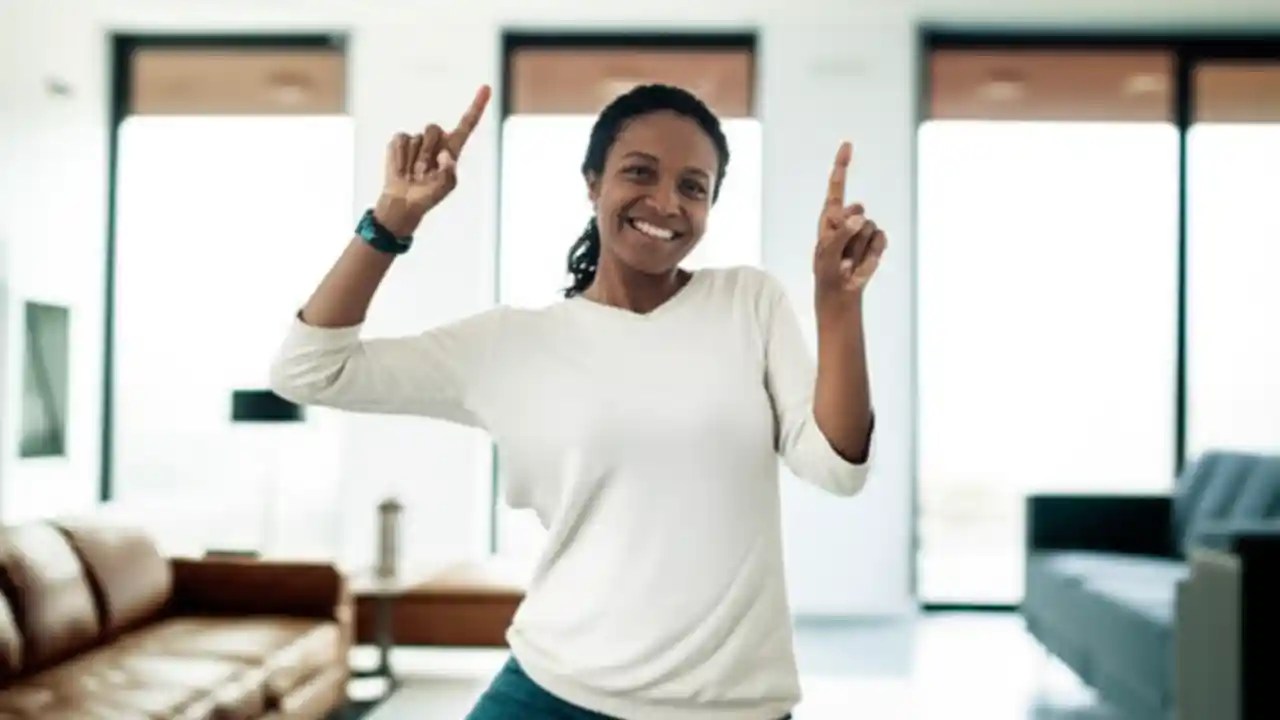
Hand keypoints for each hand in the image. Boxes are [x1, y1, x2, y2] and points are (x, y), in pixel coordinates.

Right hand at [374, 84, 490, 236]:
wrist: (404, 202)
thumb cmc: (428, 195)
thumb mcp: (446, 187)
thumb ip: (450, 171)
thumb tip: (444, 153)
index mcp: (452, 148)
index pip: (467, 124)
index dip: (477, 105)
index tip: (486, 87)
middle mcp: (437, 141)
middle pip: (434, 128)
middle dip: (427, 150)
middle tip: (423, 172)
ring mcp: (418, 140)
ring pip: (417, 137)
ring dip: (414, 159)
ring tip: (413, 173)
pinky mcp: (400, 142)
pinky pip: (401, 140)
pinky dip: (400, 157)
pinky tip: (402, 168)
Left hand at [813, 142, 887, 302]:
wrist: (842, 292)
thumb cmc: (828, 271)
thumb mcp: (828, 253)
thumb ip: (841, 234)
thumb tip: (860, 216)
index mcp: (830, 216)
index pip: (836, 186)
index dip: (842, 165)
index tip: (847, 145)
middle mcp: (848, 218)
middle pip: (858, 209)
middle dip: (852, 230)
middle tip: (842, 254)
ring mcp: (863, 229)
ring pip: (869, 227)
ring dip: (859, 248)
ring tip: (849, 261)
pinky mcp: (876, 240)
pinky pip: (881, 238)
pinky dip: (872, 254)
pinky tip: (862, 264)